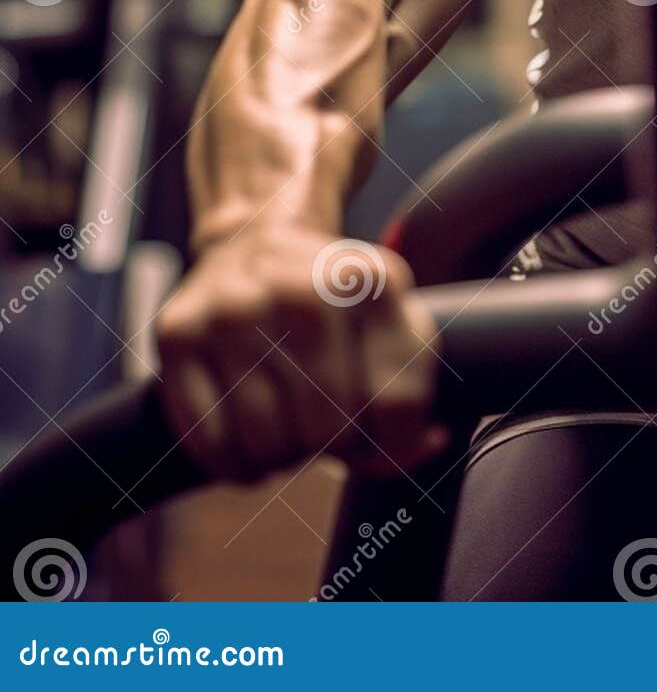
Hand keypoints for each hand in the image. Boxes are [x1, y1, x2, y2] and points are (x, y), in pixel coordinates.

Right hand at [154, 221, 445, 483]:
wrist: (255, 240)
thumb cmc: (334, 305)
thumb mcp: (392, 327)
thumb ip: (413, 397)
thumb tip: (431, 443)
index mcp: (370, 279)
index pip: (395, 405)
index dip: (391, 437)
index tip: (374, 423)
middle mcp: (301, 287)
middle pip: (330, 431)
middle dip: (330, 446)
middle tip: (323, 423)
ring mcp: (234, 307)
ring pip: (270, 445)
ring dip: (282, 457)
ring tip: (286, 422)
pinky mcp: (178, 332)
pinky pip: (210, 443)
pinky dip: (233, 462)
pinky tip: (247, 436)